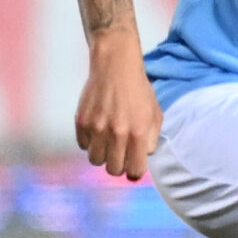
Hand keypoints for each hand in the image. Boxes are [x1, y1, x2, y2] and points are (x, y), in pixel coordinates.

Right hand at [74, 31, 160, 180]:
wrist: (115, 66)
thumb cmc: (138, 90)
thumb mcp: (155, 114)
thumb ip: (151, 139)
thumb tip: (142, 158)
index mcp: (138, 133)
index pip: (134, 171)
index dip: (134, 171)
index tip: (132, 166)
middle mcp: (117, 133)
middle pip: (113, 170)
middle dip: (118, 164)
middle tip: (119, 153)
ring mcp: (97, 128)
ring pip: (95, 160)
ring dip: (102, 154)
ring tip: (107, 141)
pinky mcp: (82, 121)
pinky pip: (83, 145)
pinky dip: (90, 141)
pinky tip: (97, 128)